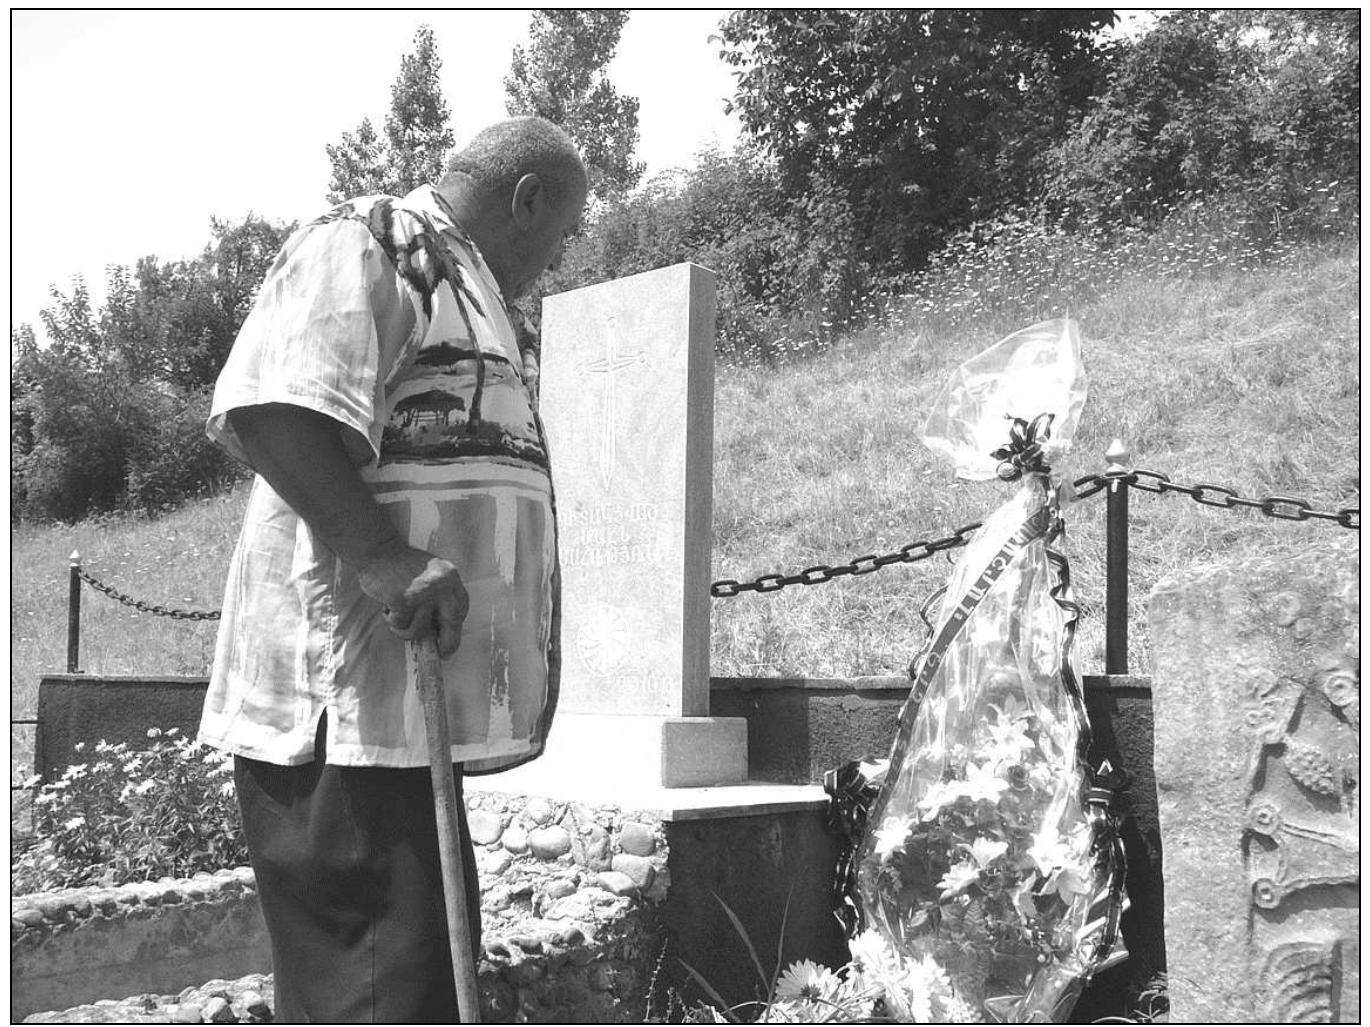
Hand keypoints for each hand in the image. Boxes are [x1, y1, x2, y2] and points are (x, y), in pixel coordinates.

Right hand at [357, 538, 468, 657]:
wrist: (378, 549)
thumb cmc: (401, 565)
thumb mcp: (430, 575)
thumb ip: (439, 597)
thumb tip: (440, 630)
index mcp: (451, 577)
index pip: (461, 608)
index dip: (455, 627)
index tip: (450, 640)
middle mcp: (442, 585)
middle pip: (452, 623)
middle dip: (448, 643)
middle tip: (443, 654)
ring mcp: (424, 592)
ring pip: (418, 629)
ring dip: (404, 629)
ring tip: (395, 614)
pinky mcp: (404, 599)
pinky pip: (400, 624)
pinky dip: (391, 620)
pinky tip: (387, 605)